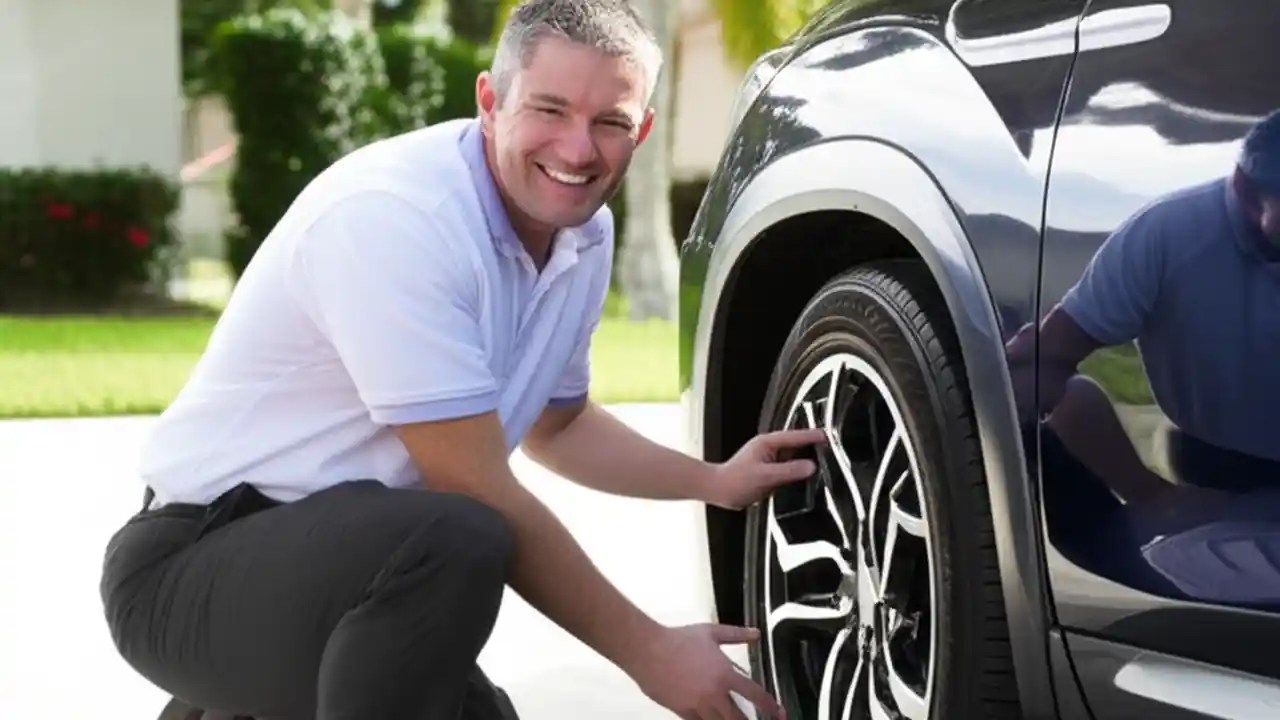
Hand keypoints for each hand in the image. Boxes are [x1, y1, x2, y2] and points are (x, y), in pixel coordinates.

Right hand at [628, 623, 785, 719]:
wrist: (648, 650)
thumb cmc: (677, 640)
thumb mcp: (711, 632)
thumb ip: (736, 634)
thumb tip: (755, 634)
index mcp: (724, 674)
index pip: (755, 694)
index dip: (770, 706)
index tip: (778, 713)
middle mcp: (714, 693)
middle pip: (739, 718)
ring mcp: (698, 705)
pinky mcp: (682, 711)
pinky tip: (710, 719)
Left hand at [706, 428, 827, 509]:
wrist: (718, 491)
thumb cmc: (734, 481)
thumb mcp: (765, 476)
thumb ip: (789, 471)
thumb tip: (811, 467)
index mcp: (768, 443)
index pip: (796, 436)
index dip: (813, 437)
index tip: (829, 438)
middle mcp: (770, 448)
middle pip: (797, 445)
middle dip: (814, 447)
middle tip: (833, 451)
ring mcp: (770, 460)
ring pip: (794, 457)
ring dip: (807, 461)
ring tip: (826, 464)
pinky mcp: (770, 471)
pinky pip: (789, 469)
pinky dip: (799, 472)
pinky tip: (808, 479)